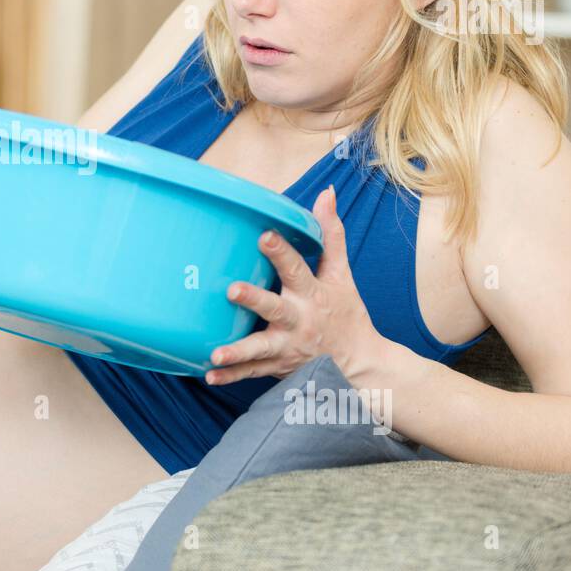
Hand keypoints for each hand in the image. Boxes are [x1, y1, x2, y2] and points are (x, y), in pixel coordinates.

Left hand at [206, 183, 379, 384]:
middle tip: (232, 290)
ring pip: (261, 348)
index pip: (296, 269)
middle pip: (275, 309)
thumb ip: (331, 235)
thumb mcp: (342, 275)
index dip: (280, 252)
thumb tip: (327, 193)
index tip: (264, 235)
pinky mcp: (278, 367)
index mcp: (312, 294)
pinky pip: (252, 373)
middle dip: (254, 300)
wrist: (362, 364)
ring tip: (215, 352)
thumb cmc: (346, 313)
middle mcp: (299, 321)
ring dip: (238, 351)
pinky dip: (231, 376)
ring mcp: (288, 347)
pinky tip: (209, 374)